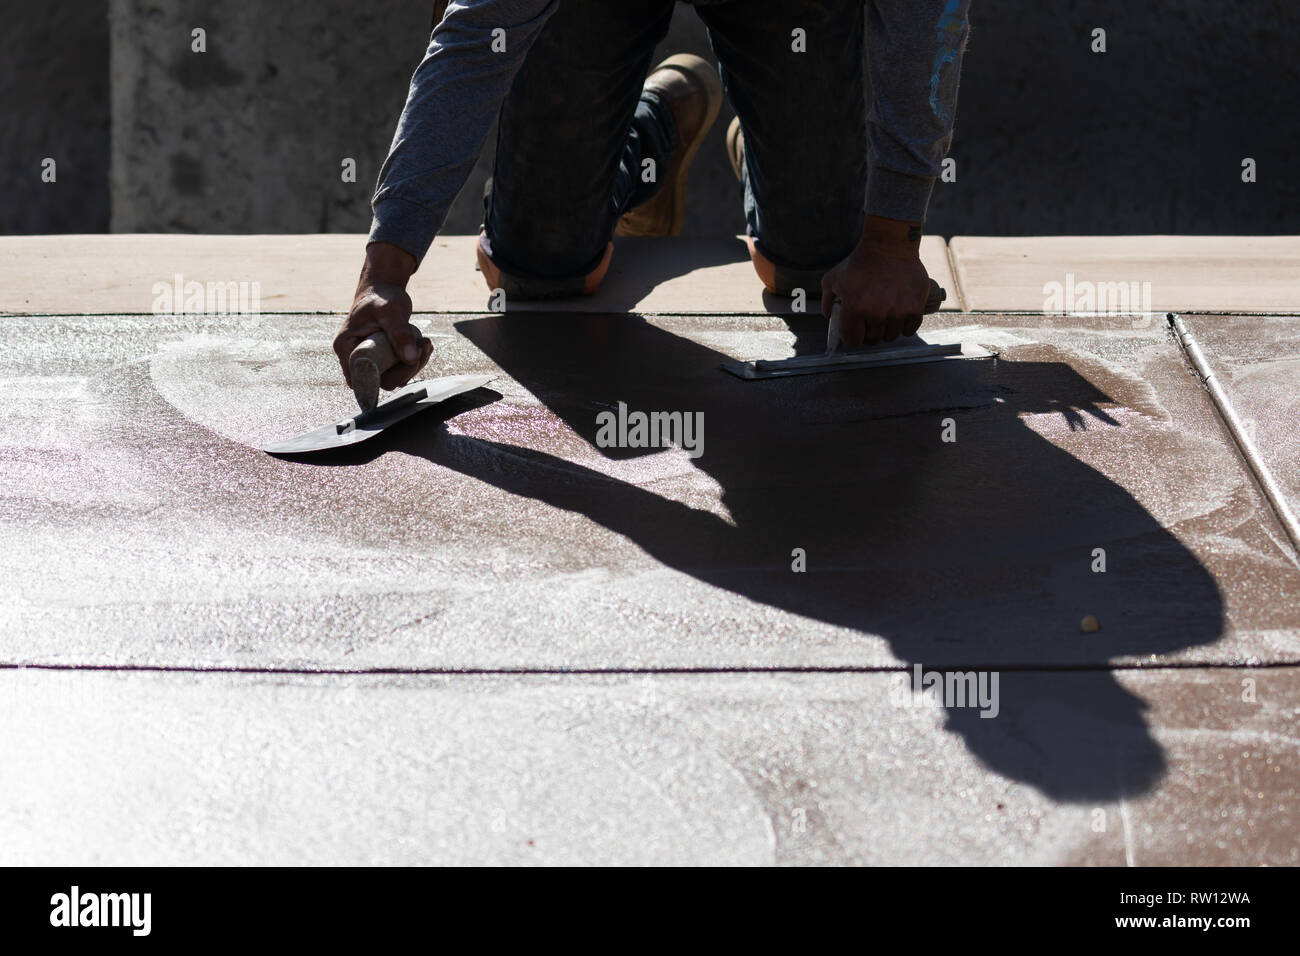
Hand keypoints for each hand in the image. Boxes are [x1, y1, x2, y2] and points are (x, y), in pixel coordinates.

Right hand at [333, 243, 431, 389]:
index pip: (357, 378)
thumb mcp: (391, 311)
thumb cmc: (382, 297)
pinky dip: (415, 362)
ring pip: (393, 378)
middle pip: (379, 382)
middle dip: (405, 369)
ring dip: (414, 366)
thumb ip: (399, 333)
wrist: (384, 290)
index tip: (404, 366)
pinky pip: (400, 371)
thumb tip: (411, 358)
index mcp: (346, 346)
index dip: (380, 381)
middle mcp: (356, 357)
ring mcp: (371, 361)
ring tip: (424, 342)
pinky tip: (423, 344)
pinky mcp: (384, 361)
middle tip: (422, 346)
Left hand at [821, 216, 931, 348]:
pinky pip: (910, 330)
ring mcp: (897, 311)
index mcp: (855, 308)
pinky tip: (900, 316)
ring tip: (886, 315)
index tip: (856, 332)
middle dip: (870, 333)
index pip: (853, 340)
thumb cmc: (860, 261)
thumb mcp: (834, 278)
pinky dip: (905, 326)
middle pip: (873, 339)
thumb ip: (827, 300)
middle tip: (871, 320)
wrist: (889, 245)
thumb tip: (829, 316)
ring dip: (887, 329)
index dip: (853, 337)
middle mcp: (876, 313)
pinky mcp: (915, 307)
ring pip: (891, 335)